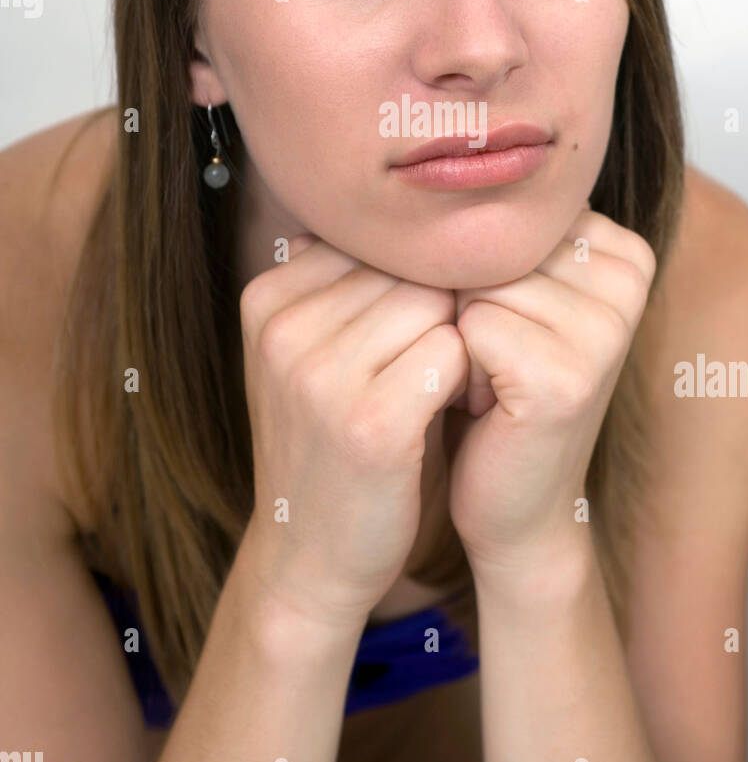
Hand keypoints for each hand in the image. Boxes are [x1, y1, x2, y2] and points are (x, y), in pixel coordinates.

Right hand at [239, 234, 468, 630]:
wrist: (309, 556)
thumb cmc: (328, 441)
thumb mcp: (309, 352)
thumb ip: (343, 282)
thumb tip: (412, 206)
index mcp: (267, 297)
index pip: (377, 241)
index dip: (413, 280)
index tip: (412, 331)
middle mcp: (284, 327)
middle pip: (410, 267)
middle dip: (440, 307)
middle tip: (438, 363)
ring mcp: (321, 374)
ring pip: (437, 303)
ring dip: (456, 343)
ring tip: (439, 388)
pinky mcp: (370, 422)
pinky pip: (454, 352)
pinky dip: (465, 379)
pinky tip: (448, 411)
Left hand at [443, 204, 656, 580]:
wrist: (512, 502)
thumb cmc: (496, 387)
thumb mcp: (509, 292)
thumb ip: (499, 228)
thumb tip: (431, 153)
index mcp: (621, 246)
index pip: (503, 210)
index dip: (476, 268)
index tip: (507, 325)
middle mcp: (628, 276)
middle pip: (490, 242)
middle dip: (466, 302)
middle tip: (496, 361)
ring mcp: (606, 327)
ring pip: (474, 281)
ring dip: (460, 337)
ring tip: (493, 381)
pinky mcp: (569, 375)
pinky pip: (470, 325)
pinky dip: (459, 369)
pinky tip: (490, 406)